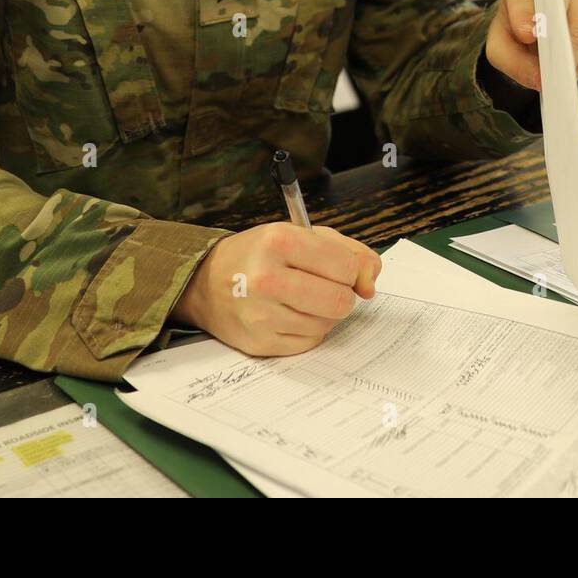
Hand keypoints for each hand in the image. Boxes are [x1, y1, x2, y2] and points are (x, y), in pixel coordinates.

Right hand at [171, 223, 381, 356]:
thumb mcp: (301, 234)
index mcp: (280, 241)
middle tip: (326, 287)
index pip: (345, 266)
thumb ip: (347, 251)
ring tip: (302, 299)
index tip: (340, 269)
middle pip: (339, 301)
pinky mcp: (259, 343)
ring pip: (326, 324)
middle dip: (342, 295)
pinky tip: (290, 314)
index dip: (351, 270)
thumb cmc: (260, 254)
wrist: (206, 281)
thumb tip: (371, 282)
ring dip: (324, 314)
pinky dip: (307, 330)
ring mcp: (261, 314)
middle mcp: (267, 278)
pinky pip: (308, 343)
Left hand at [485, 0, 577, 90]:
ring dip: (573, 52)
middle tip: (551, 71)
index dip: (525, 12)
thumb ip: (512, 60)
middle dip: (557, 40)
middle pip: (560, 2)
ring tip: (561, 75)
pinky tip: (573, 68)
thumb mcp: (500, 45)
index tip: (526, 35)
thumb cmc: (517, 26)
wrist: (534, 19)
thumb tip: (540, 77)